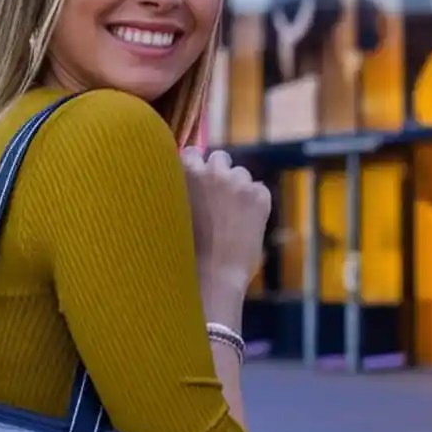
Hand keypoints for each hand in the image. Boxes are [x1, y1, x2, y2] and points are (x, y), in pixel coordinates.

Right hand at [181, 148, 272, 293]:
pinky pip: (260, 191)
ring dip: (238, 189)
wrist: (211, 278)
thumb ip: (182, 193)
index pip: (193, 153)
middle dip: (220, 174)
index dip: (198, 167)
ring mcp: (237, 182)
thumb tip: (192, 184)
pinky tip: (246, 226)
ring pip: (242, 175)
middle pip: (220, 158)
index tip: (199, 180)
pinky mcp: (259, 195)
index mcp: (184, 173)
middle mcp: (211, 171)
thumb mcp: (172, 214)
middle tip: (218, 199)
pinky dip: (256, 204)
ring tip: (232, 219)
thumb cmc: (184, 254)